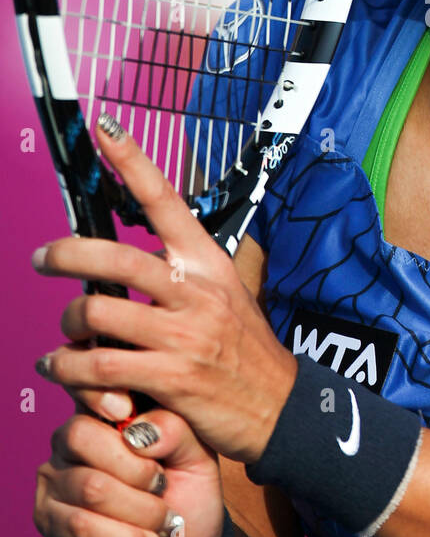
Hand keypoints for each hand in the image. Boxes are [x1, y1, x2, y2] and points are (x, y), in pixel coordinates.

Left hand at [32, 121, 295, 464]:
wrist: (279, 407)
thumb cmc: (245, 353)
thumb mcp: (225, 298)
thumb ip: (182, 278)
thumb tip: (137, 262)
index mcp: (207, 264)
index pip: (166, 201)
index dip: (133, 162)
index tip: (105, 129)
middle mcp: (195, 291)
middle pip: (114, 257)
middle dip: (64, 255)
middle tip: (43, 259)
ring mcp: (183, 334)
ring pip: (98, 312)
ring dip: (66, 324)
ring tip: (61, 336)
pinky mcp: (171, 377)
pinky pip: (100, 365)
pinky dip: (69, 368)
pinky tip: (63, 368)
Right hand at [35, 407, 225, 536]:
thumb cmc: (189, 495)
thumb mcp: (198, 457)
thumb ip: (176, 431)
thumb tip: (139, 428)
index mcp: (105, 411)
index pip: (86, 386)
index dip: (103, 395)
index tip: (128, 411)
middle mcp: (70, 439)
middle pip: (81, 435)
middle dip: (136, 469)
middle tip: (162, 486)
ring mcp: (54, 480)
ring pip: (90, 487)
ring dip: (140, 511)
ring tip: (163, 522)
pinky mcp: (48, 522)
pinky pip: (81, 526)